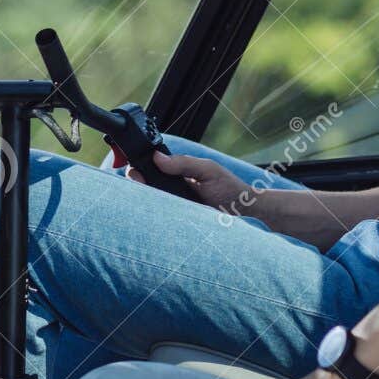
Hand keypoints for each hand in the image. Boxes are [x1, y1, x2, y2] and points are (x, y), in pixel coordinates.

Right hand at [129, 149, 249, 211]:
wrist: (243, 210)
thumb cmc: (228, 187)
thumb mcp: (207, 170)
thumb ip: (183, 163)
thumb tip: (157, 157)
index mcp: (177, 173)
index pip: (150, 168)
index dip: (138, 169)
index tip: (134, 170)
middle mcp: (172, 189)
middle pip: (146, 186)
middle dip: (137, 183)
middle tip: (138, 182)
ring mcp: (174, 205)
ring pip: (151, 203)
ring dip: (146, 199)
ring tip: (146, 195)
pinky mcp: (178, 220)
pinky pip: (162, 218)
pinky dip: (156, 215)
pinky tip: (154, 212)